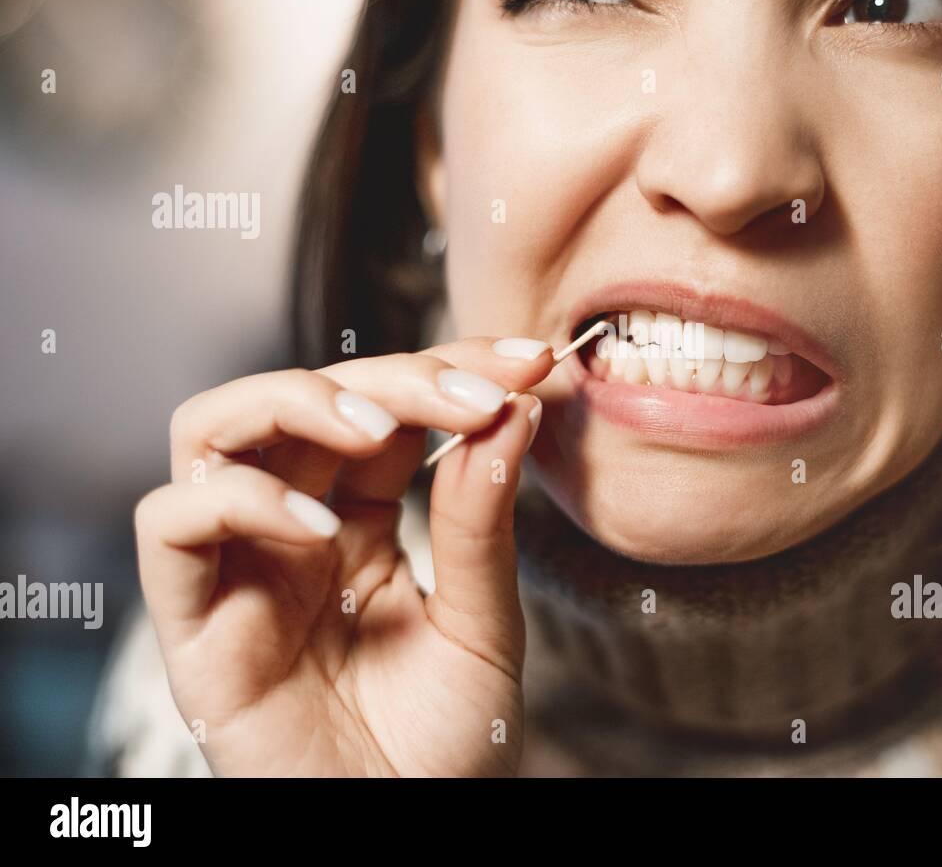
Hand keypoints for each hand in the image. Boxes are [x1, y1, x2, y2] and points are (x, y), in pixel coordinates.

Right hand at [133, 337, 552, 775]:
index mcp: (363, 525)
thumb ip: (482, 522)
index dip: (449, 370)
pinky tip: (324, 528)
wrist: (406, 836)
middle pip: (304, 400)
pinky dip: (240, 500)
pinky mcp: (194, 622)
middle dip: (392, 376)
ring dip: (296, 401)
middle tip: (473, 393)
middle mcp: (293, 533)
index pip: (386, 409)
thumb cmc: (445, 746)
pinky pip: (172, 524)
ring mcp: (241, 570)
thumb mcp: (482, 624)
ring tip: (378, 427)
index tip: (529, 362)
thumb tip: (512, 409)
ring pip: (213, 430)